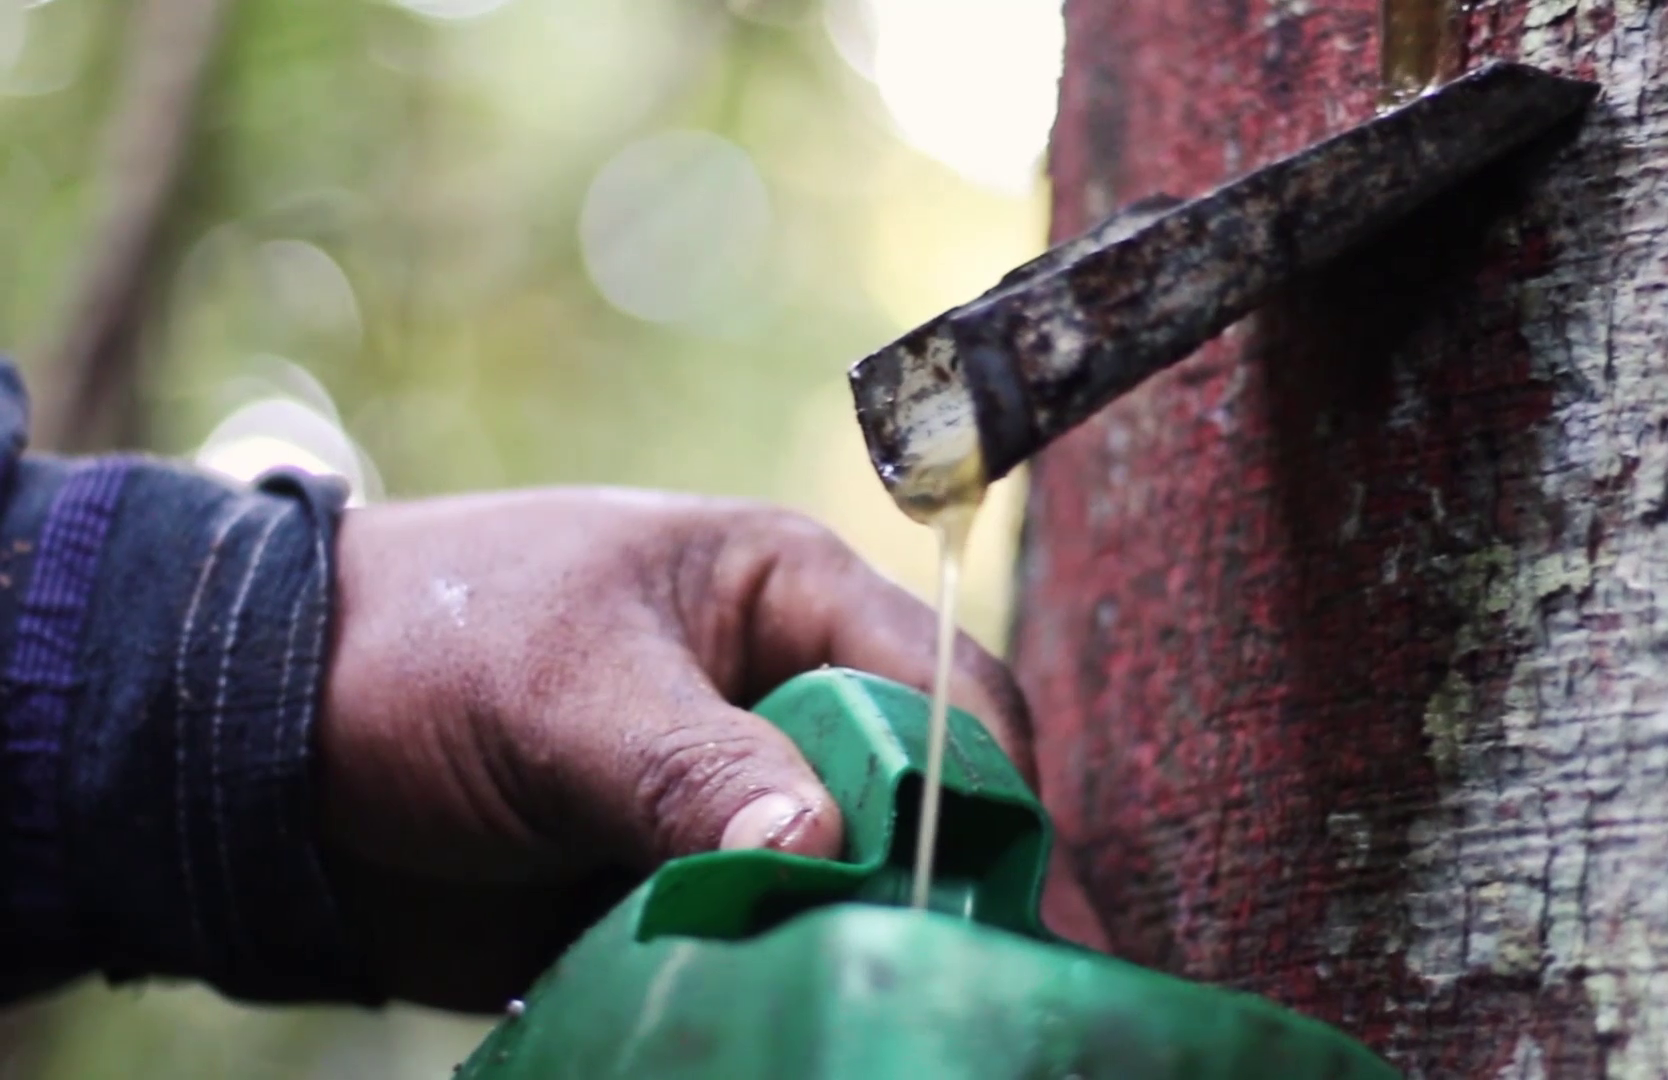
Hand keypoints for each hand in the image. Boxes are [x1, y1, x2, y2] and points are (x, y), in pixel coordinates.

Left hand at [318, 488, 1107, 1010]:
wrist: (265, 741)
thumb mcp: (565, 692)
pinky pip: (765, 939)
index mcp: (786, 597)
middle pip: (916, 801)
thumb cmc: (425, 649)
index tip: (1022, 904)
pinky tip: (817, 1031)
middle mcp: (783, 698)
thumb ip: (695, 768)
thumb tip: (827, 854)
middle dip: (950, 891)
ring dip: (867, 950)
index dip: (991, 791)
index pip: (943, 685)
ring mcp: (733, 800)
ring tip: (919, 1027)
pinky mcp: (681, 885)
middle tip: (990, 992)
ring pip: (848, 884)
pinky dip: (785, 983)